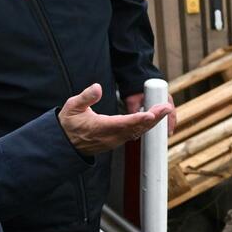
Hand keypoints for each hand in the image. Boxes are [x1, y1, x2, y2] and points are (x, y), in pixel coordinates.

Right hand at [59, 84, 173, 154]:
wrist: (64, 144)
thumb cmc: (68, 124)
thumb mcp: (72, 106)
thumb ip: (86, 97)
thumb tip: (97, 87)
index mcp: (100, 127)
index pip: (123, 123)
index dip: (138, 119)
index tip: (151, 114)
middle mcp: (110, 137)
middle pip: (136, 128)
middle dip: (153, 119)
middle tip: (166, 108)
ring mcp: (114, 141)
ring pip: (137, 132)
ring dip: (151, 123)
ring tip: (164, 111)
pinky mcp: (115, 142)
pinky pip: (133, 135)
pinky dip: (144, 127)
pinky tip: (153, 120)